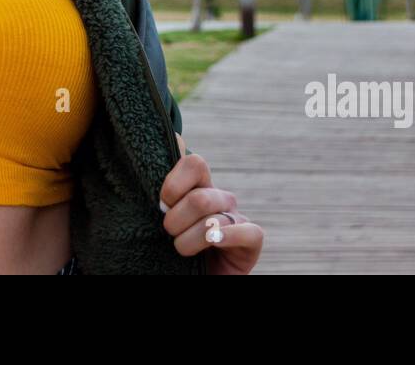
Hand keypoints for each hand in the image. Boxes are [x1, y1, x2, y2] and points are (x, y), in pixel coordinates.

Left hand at [160, 136, 262, 274]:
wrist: (193, 277)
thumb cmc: (172, 246)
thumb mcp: (163, 213)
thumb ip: (165, 182)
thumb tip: (177, 137)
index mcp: (198, 187)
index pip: (194, 164)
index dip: (174, 184)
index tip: (162, 203)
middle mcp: (219, 198)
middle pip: (200, 197)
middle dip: (176, 220)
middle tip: (168, 231)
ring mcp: (237, 218)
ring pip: (214, 219)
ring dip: (189, 239)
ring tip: (180, 249)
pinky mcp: (252, 241)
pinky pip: (248, 232)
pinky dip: (228, 237)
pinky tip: (213, 243)